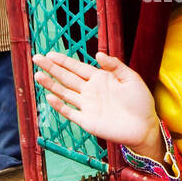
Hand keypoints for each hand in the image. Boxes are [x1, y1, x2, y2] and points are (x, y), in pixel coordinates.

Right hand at [33, 50, 161, 153]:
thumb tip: (98, 54)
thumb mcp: (131, 78)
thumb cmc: (140, 102)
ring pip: (65, 92)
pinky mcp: (87, 121)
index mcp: (100, 79)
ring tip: (38, 75)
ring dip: (51, 84)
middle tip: (37, 58)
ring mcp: (87, 106)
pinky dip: (59, 105)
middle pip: (66, 77)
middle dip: (52, 68)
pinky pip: (70, 112)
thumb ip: (115, 66)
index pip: (77, 67)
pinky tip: (50, 97)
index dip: (64, 61)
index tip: (50, 53)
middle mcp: (90, 91)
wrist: (144, 127)